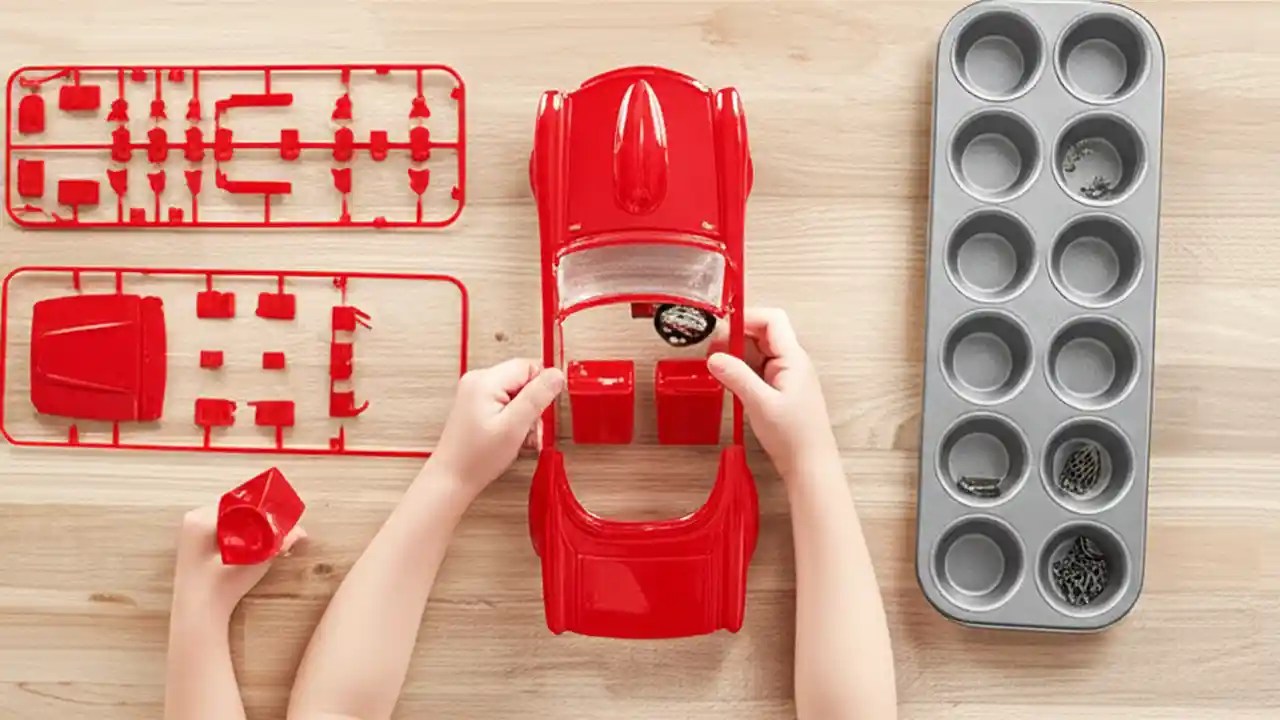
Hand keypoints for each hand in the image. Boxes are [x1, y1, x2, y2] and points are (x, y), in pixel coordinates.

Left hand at [172, 504, 304, 618]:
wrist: (200, 614)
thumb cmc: (221, 586)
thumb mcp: (255, 560)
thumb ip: (279, 542)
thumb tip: (300, 532)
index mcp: (201, 518)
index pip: (238, 501)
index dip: (261, 506)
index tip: (278, 514)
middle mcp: (192, 521)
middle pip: (233, 510)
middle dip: (256, 517)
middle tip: (277, 525)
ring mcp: (190, 535)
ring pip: (228, 521)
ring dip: (249, 526)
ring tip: (268, 536)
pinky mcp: (194, 548)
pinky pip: (221, 532)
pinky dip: (238, 536)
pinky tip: (252, 546)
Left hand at [427, 359, 565, 493]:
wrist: (452, 479)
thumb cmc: (476, 458)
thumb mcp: (514, 427)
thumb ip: (537, 397)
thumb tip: (557, 375)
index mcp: (485, 381)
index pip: (528, 366)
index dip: (542, 388)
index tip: (543, 411)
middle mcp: (478, 381)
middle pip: (524, 380)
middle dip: (534, 406)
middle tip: (530, 429)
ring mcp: (476, 393)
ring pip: (518, 394)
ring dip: (526, 416)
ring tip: (521, 438)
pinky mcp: (478, 405)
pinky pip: (507, 404)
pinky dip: (515, 420)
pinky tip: (512, 437)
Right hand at [707, 308, 838, 480]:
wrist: (810, 464)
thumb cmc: (795, 437)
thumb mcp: (760, 404)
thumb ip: (737, 377)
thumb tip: (715, 357)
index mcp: (793, 359)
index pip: (772, 321)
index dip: (746, 318)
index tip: (722, 327)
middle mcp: (791, 363)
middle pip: (762, 333)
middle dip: (735, 336)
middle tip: (712, 349)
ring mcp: (785, 376)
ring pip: (757, 352)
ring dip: (736, 354)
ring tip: (715, 364)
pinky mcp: (778, 389)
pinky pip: (757, 369)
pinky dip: (740, 370)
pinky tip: (727, 380)